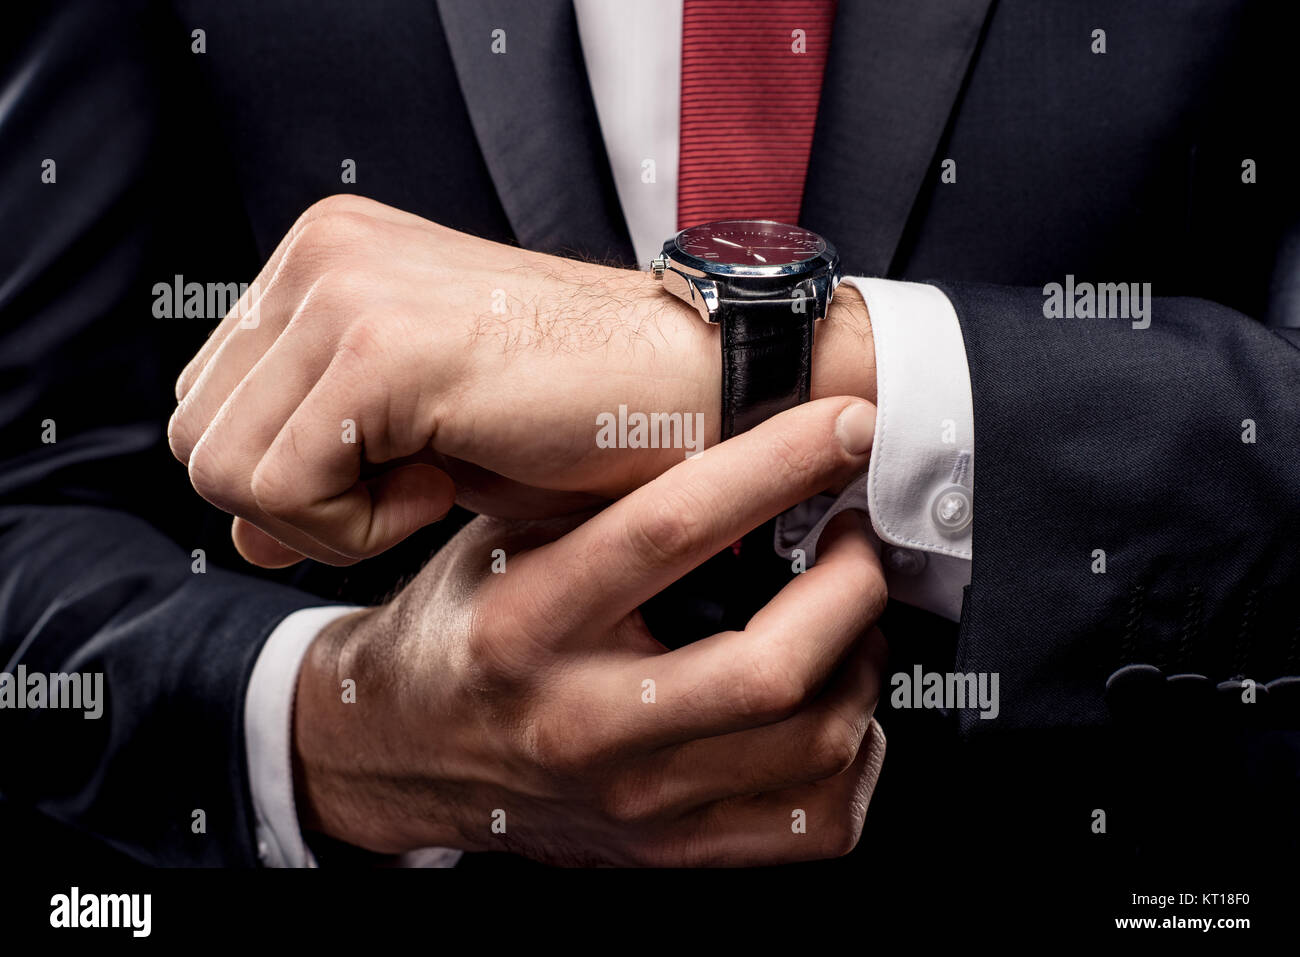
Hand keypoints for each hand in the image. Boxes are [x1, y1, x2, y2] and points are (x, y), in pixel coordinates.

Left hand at [168, 194, 873, 565]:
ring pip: (221, 468)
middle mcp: (320, 250)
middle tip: (419, 479)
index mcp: (324, 255)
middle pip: (198, 435)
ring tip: (436, 476)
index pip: (208, 402)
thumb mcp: (420, 443)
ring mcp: (345, 287)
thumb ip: (316, 468)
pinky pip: (282, 490)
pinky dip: (360, 525)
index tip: (404, 468)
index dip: (293, 476)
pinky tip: (448, 478)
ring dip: (331, 515)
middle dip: (300, 500)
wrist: (696, 391)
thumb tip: (238, 536)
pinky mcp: (379, 346)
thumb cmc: (577, 419)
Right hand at [292, 397, 886, 865]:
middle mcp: (582, 721)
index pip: (668, 531)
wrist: (395, 754)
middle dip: (850, 586)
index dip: (776, 467)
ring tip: (847, 618)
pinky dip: (853, 756)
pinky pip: (813, 821)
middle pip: (769, 667)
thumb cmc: (458, 633)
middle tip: (854, 542)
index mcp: (528, 620)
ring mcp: (632, 800)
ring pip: (811, 746)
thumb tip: (734, 429)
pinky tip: (833, 706)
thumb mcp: (499, 537)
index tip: (842, 427)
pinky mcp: (667, 850)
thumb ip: (602, 493)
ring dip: (861, 664)